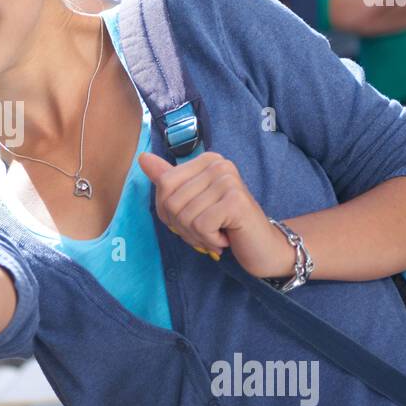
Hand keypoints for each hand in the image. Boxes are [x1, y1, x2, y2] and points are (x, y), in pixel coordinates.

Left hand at [138, 150, 293, 278]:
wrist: (262, 247)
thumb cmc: (224, 226)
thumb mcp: (191, 203)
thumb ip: (168, 180)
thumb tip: (142, 158)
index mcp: (207, 160)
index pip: (164, 185)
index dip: (169, 212)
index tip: (192, 220)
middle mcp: (219, 164)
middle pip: (172, 202)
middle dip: (183, 227)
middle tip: (207, 231)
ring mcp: (229, 180)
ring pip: (185, 216)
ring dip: (197, 236)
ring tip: (217, 235)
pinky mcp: (236, 200)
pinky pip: (201, 226)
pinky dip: (210, 241)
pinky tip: (225, 239)